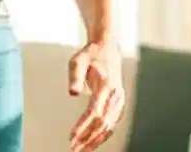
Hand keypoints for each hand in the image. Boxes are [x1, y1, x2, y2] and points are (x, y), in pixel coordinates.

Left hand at [67, 36, 125, 150]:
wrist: (107, 48)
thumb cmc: (90, 55)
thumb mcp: (78, 60)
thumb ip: (75, 76)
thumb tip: (72, 93)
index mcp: (107, 86)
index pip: (95, 112)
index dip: (83, 126)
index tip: (71, 137)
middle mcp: (116, 96)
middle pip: (103, 124)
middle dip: (88, 138)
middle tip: (73, 149)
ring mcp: (119, 101)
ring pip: (109, 127)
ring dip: (95, 140)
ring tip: (80, 150)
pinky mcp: (118, 104)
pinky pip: (112, 124)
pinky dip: (102, 135)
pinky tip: (91, 143)